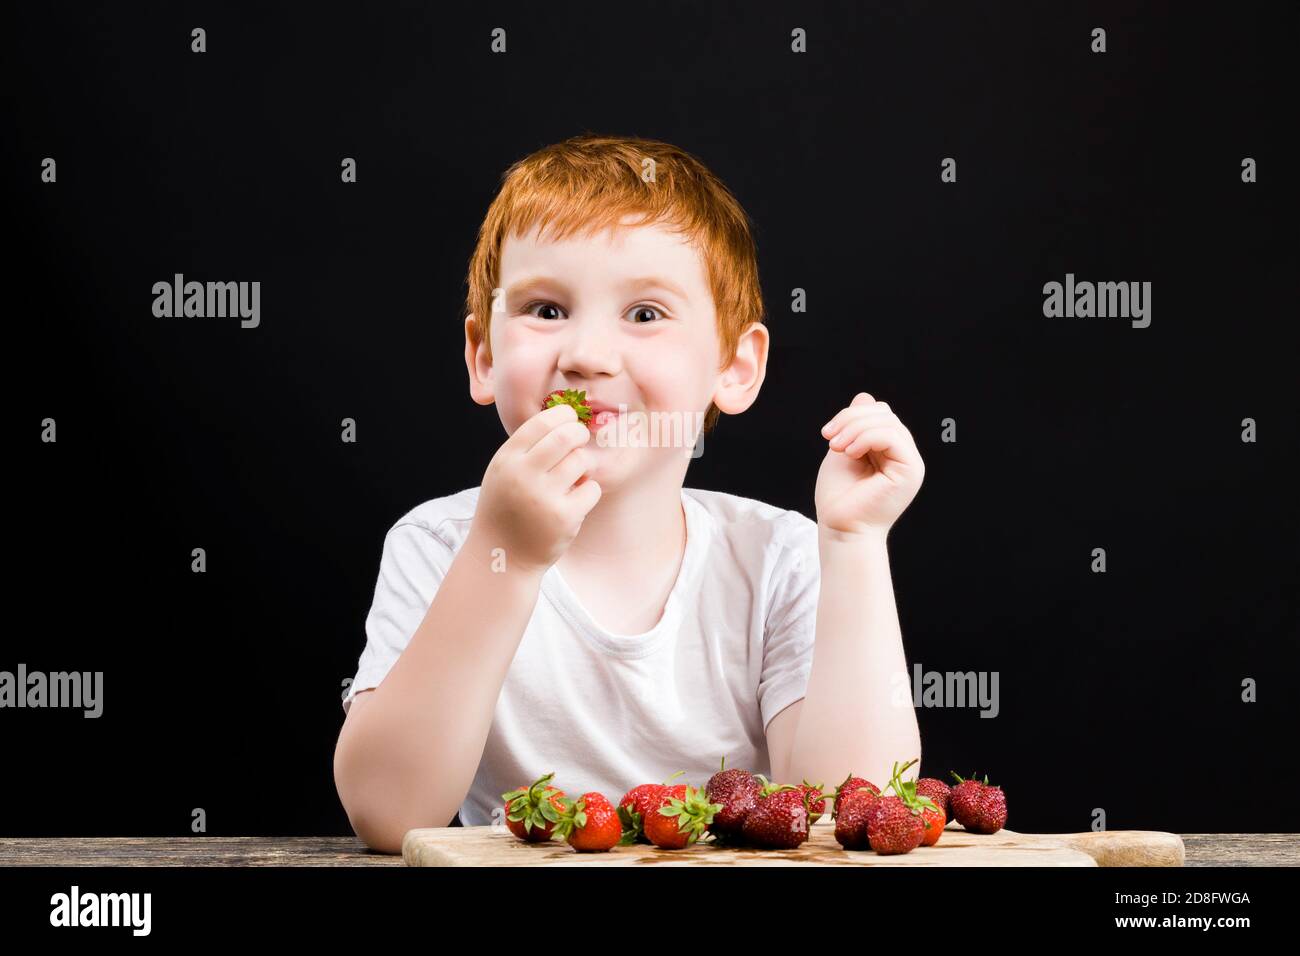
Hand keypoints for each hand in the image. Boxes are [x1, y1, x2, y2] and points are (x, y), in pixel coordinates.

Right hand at [471, 403, 601, 572]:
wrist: (501, 556)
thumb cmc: (506, 508)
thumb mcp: (503, 472)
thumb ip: (527, 448)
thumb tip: (566, 419)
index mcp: (507, 460)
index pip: (541, 423)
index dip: (562, 415)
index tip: (570, 420)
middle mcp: (523, 475)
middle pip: (566, 436)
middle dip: (579, 433)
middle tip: (580, 440)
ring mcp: (543, 497)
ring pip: (581, 461)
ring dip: (583, 465)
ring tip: (573, 478)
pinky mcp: (563, 517)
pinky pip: (591, 489)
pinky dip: (588, 491)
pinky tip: (574, 501)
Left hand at [814, 393, 924, 537]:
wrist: (841, 529)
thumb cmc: (840, 497)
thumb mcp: (843, 451)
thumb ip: (854, 426)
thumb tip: (865, 396)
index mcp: (889, 450)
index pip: (879, 414)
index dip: (852, 415)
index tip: (827, 434)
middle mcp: (903, 455)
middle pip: (884, 414)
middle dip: (851, 420)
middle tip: (829, 438)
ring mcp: (910, 463)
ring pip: (888, 422)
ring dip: (855, 429)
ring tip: (837, 447)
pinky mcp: (910, 470)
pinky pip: (892, 436)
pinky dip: (867, 438)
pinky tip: (850, 453)